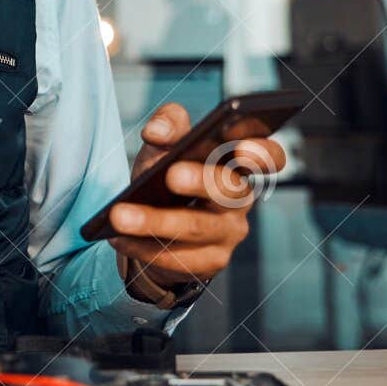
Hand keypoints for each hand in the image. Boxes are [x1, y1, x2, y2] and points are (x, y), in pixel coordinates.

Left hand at [108, 102, 285, 293]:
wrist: (153, 223)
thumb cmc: (166, 173)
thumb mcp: (164, 144)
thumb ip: (167, 124)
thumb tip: (157, 132)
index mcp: (236, 164)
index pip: (268, 156)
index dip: (263, 152)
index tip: (244, 147)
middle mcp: (240, 199)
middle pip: (228, 190)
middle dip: (200, 181)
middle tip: (171, 175)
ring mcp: (228, 233)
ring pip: (198, 227)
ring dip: (156, 222)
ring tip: (120, 215)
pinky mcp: (211, 261)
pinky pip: (179, 257)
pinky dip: (144, 246)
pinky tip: (118, 237)